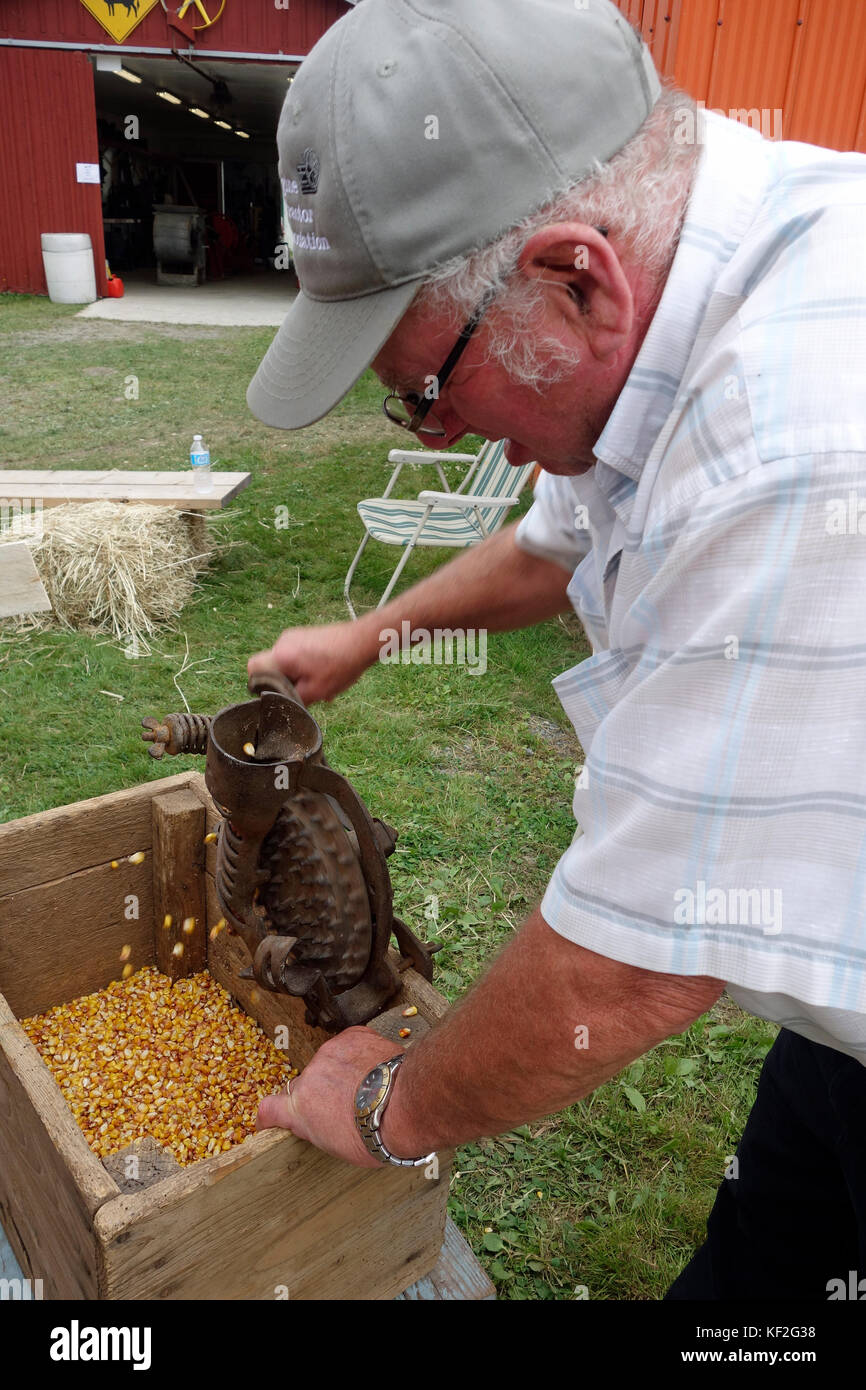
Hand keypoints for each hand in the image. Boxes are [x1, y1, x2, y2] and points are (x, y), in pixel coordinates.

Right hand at [248, 620, 375, 704]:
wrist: (363, 640)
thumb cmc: (342, 664)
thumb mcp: (316, 691)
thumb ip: (293, 699)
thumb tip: (281, 704)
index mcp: (281, 655)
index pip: (253, 669)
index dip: (260, 685)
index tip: (277, 693)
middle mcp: (283, 642)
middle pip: (273, 668)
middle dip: (287, 682)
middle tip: (306, 692)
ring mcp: (295, 636)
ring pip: (287, 663)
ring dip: (301, 676)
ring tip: (322, 684)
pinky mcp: (306, 635)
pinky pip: (298, 655)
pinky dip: (307, 667)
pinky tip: (326, 675)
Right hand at [256, 1026, 403, 1167]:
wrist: (405, 1106)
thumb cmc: (377, 1135)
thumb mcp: (338, 1147)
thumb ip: (317, 1126)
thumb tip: (317, 1118)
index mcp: (300, 1109)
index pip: (269, 1109)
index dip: (270, 1114)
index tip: (271, 1119)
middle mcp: (309, 1077)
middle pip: (306, 1083)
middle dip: (319, 1093)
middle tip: (344, 1103)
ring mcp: (330, 1053)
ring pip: (330, 1062)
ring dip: (341, 1071)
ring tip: (367, 1085)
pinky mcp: (352, 1036)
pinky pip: (349, 1044)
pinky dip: (358, 1054)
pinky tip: (373, 1067)